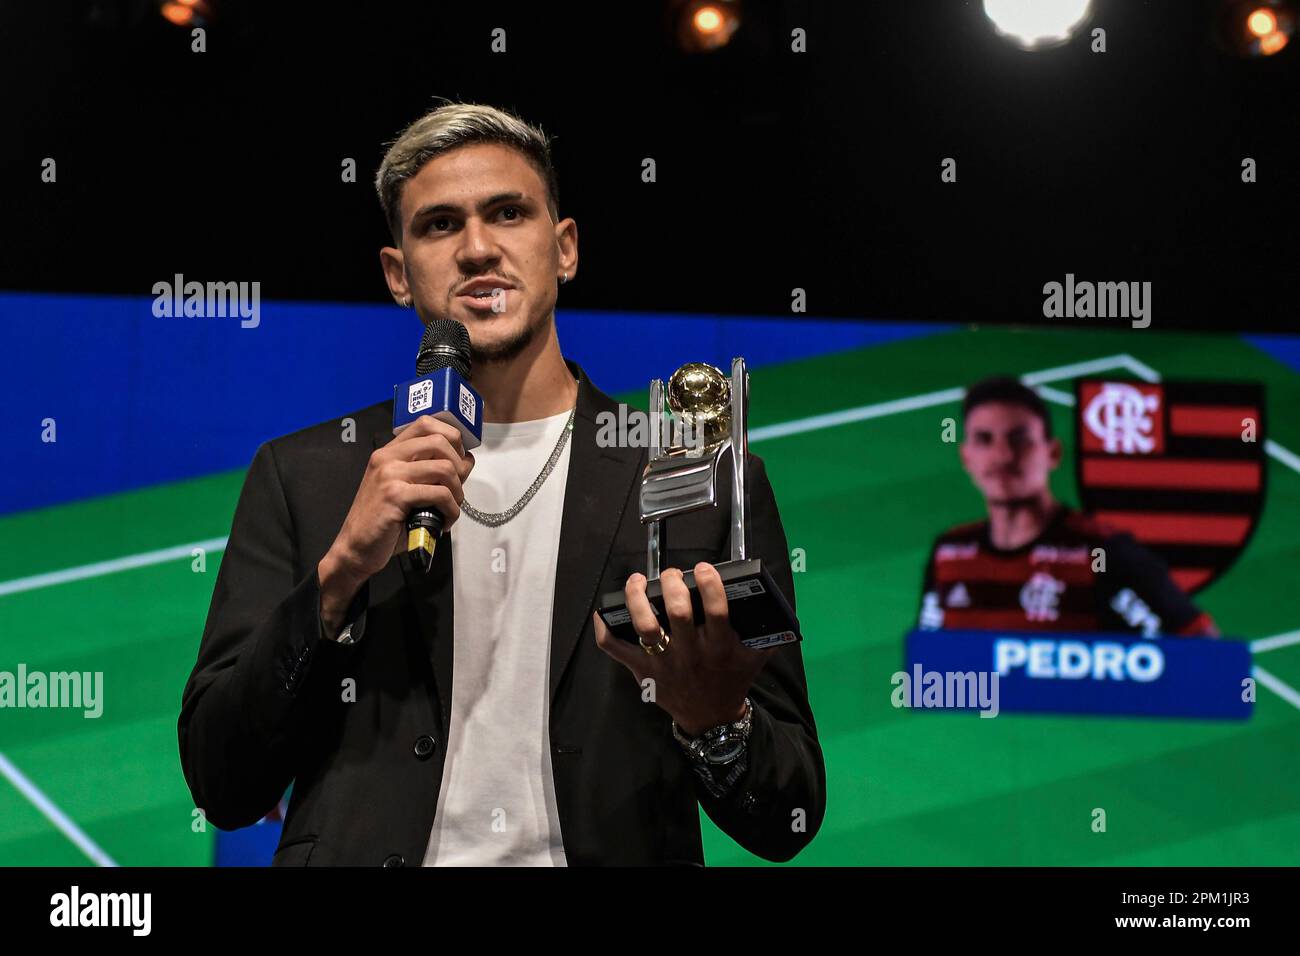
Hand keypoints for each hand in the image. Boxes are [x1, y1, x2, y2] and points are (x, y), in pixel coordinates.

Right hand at [320, 415, 474, 606]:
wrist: (356, 548)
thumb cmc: (383, 521)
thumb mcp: (405, 488)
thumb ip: (429, 472)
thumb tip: (466, 460)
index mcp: (389, 452)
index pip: (426, 423)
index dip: (452, 437)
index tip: (459, 459)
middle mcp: (387, 458)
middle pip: (440, 442)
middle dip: (459, 466)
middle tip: (457, 488)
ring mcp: (390, 475)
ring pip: (444, 468)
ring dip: (457, 491)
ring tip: (452, 507)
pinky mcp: (395, 496)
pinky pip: (439, 494)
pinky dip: (451, 510)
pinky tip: (445, 521)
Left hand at [593, 562, 777, 735]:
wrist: (710, 718)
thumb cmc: (732, 680)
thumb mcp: (755, 657)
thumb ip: (766, 632)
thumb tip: (772, 600)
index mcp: (719, 648)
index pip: (715, 612)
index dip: (709, 586)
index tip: (704, 568)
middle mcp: (690, 654)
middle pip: (676, 613)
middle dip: (672, 585)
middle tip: (671, 574)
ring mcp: (663, 663)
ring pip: (644, 626)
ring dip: (637, 599)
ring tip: (636, 581)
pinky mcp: (642, 670)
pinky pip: (615, 649)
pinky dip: (605, 629)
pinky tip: (604, 611)